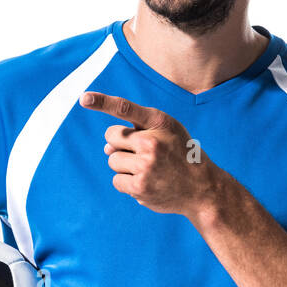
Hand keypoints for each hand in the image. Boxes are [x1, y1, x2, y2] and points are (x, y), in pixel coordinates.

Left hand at [80, 91, 219, 217]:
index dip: (102, 102)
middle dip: (120, 144)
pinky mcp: (140, 186)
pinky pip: (116, 180)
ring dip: (124, 165)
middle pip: (111, 137)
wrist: (203, 188)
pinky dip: (127, 183)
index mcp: (160, 122)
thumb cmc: (180, 155)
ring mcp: (146, 165)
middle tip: (144, 153)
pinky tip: (147, 183)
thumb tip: (106, 148)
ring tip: (149, 169)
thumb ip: (136, 133)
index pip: (126, 108)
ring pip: (112, 159)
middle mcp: (152, 142)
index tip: (84, 98)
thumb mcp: (168, 132)